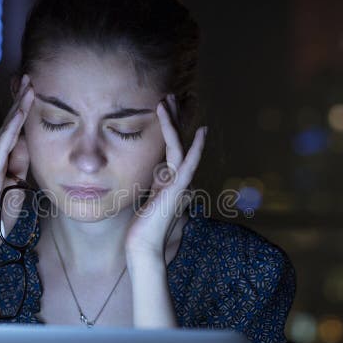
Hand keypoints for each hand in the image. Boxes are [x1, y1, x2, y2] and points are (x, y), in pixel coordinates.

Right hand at [0, 74, 34, 267]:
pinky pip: (1, 148)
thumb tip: (28, 142)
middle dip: (18, 101)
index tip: (32, 90)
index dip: (21, 110)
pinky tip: (19, 117)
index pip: (11, 131)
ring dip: (17, 110)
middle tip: (29, 78)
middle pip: (7, 125)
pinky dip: (11, 131)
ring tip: (28, 90)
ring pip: (4, 132)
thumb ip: (20, 164)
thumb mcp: (17, 185)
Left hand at [124, 94, 206, 258]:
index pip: (171, 147)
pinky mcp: (178, 189)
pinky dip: (195, 146)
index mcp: (170, 180)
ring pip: (179, 146)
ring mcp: (180, 184)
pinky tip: (202, 131)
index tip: (164, 107)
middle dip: (174, 117)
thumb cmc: (141, 228)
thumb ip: (152, 184)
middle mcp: (178, 179)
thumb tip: (152, 172)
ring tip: (168, 99)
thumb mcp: (145, 198)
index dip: (169, 126)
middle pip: (178, 141)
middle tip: (171, 94)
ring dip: (174, 122)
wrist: (143, 248)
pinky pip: (187, 163)